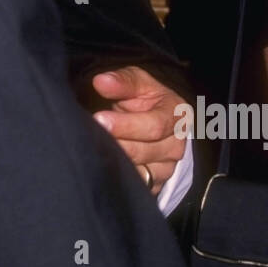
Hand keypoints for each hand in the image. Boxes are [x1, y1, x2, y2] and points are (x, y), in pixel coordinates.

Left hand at [91, 66, 186, 195]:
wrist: (154, 119)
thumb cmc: (145, 98)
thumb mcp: (138, 82)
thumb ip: (123, 81)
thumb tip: (101, 81)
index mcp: (177, 116)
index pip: (154, 125)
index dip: (126, 125)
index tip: (99, 119)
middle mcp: (176, 145)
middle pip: (145, 150)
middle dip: (116, 143)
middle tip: (90, 135)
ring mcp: (167, 167)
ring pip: (140, 171)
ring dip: (115, 162)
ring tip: (94, 150)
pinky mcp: (155, 184)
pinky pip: (136, 185)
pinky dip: (118, 177)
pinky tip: (102, 165)